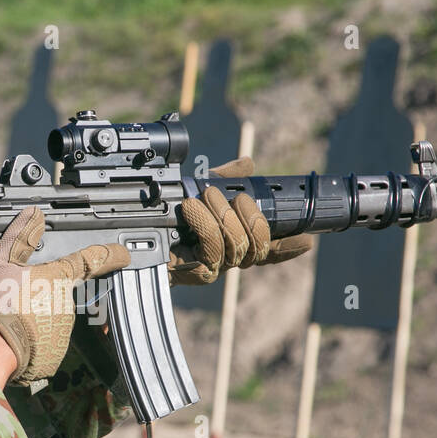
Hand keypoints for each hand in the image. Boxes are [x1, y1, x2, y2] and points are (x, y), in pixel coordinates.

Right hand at [0, 206, 128, 384]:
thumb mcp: (0, 262)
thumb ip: (19, 238)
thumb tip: (34, 214)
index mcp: (58, 278)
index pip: (92, 260)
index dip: (111, 255)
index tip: (124, 254)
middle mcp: (68, 303)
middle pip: (65, 294)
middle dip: (46, 294)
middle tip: (20, 298)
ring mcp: (64, 331)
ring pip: (54, 319)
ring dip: (37, 318)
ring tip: (11, 319)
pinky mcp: (55, 355)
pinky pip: (46, 344)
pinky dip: (33, 340)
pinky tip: (14, 338)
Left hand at [168, 156, 313, 285]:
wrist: (128, 234)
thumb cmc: (161, 216)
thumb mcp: (196, 190)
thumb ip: (223, 179)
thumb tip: (249, 164)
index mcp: (230, 241)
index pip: (267, 249)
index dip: (288, 247)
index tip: (307, 240)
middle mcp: (226, 258)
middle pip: (257, 247)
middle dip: (250, 217)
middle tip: (232, 197)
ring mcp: (213, 268)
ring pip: (238, 247)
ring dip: (223, 216)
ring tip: (204, 197)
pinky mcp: (195, 273)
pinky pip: (213, 251)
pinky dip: (205, 225)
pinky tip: (191, 209)